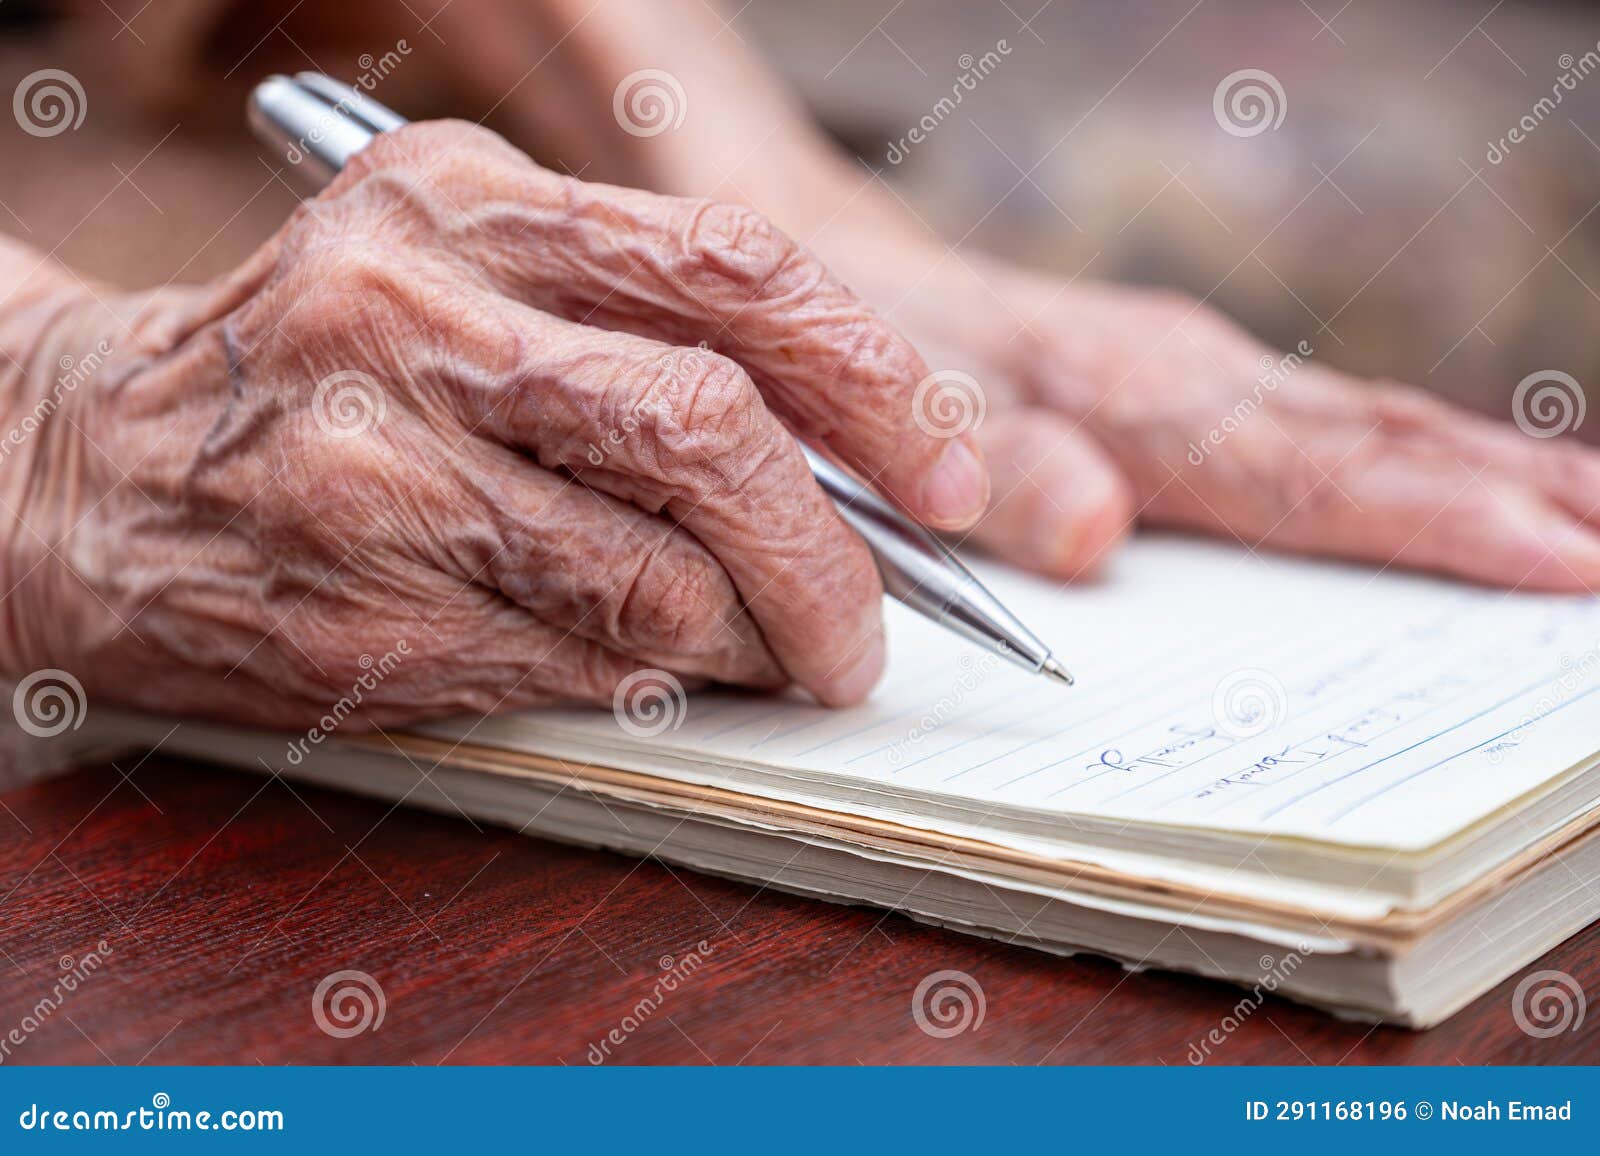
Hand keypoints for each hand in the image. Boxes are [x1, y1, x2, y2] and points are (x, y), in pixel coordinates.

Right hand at [0, 121, 989, 728]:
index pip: (733, 272)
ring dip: (756, 638)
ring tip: (779, 652)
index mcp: (470, 206)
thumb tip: (856, 464)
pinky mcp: (356, 605)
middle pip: (708, 432)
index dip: (875, 383)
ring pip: (656, 576)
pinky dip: (660, 683)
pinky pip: (578, 664)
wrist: (83, 463)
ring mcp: (375, 466)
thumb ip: (641, 333)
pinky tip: (663, 671)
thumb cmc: (316, 369)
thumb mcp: (461, 276)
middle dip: (833, 552)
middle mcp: (414, 315)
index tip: (949, 475)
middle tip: (871, 623)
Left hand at [790, 202, 1599, 590]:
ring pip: (1368, 427)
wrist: (828, 280)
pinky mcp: (1187, 386)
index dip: (1442, 525)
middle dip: (1509, 499)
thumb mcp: (904, 425)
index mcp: (1135, 398)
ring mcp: (1196, 377)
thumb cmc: (866, 368)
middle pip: (1375, 443)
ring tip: (1596, 521)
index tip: (1563, 566)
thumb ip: (998, 472)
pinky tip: (1469, 482)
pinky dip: (1417, 459)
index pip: (1313, 474)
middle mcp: (1188, 378)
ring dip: (1490, 473)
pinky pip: (1325, 428)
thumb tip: (1099, 533)